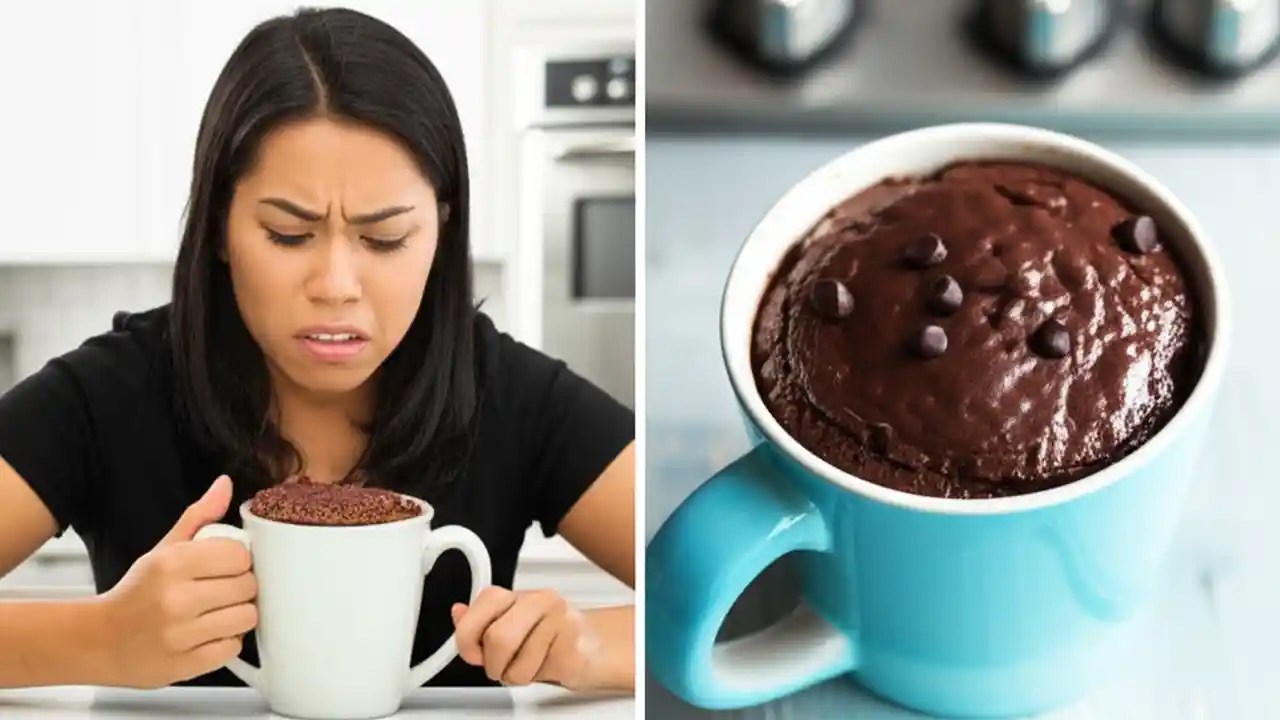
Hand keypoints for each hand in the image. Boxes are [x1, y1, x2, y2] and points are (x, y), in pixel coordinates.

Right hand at [95, 475, 257, 687]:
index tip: (227, 565)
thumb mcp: (164, 549)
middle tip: (222, 589)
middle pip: (247, 586)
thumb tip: (225, 484)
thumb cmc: (137, 591)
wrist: (98, 640)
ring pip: (246, 618)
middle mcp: (176, 599)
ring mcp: (180, 636)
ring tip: (218, 611)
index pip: (239, 555)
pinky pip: (233, 648)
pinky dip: (226, 641)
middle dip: (241, 586)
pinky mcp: (185, 665)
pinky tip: (208, 634)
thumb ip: (199, 517)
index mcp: (172, 564)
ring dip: (238, 614)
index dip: (238, 560)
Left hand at [451, 587, 599, 688]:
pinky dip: (533, 678)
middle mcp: (539, 600)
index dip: (470, 636)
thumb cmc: (545, 639)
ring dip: (513, 675)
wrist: (590, 647)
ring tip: (525, 666)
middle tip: (499, 666)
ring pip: (516, 660)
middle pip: (497, 636)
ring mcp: (559, 619)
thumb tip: (458, 613)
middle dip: (492, 663)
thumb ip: (479, 623)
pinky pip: (539, 671)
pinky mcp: (573, 643)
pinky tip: (543, 666)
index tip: (474, 652)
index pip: (484, 603)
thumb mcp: (507, 629)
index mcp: (517, 595)